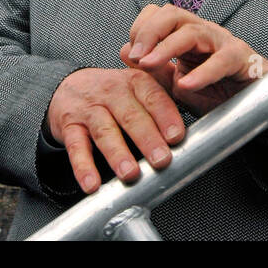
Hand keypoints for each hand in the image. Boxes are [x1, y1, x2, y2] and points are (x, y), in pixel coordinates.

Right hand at [46, 68, 184, 193]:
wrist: (69, 87)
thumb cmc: (114, 94)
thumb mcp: (139, 89)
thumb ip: (165, 102)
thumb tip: (198, 128)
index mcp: (136, 82)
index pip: (154, 98)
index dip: (166, 117)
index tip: (177, 136)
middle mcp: (112, 92)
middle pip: (131, 116)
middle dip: (148, 139)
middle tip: (161, 160)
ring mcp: (90, 109)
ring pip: (104, 132)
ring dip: (117, 154)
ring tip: (130, 174)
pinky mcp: (70, 126)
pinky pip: (76, 147)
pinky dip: (83, 167)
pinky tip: (92, 184)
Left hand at [122, 4, 267, 115]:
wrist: (253, 110)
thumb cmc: (217, 94)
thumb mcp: (177, 87)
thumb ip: (154, 71)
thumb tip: (124, 50)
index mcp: (186, 36)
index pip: (159, 14)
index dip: (141, 29)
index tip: (130, 54)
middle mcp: (204, 33)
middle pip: (172, 14)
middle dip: (149, 32)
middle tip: (135, 56)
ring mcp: (224, 43)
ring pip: (192, 31)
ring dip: (166, 48)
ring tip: (147, 65)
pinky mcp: (243, 59)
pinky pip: (221, 60)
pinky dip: (202, 74)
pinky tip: (185, 86)